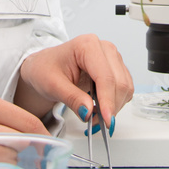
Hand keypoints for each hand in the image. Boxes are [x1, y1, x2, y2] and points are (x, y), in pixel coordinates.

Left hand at [16, 34, 133, 135]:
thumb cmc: (45, 69)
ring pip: (125, 87)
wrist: (44, 67)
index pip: (106, 76)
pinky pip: (124, 89)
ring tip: (94, 116)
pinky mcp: (116, 69)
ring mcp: (112, 58)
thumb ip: (72, 98)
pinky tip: (99, 108)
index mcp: (87, 45)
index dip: (108, 100)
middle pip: (120, 82)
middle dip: (110, 107)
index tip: (106, 120)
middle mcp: (104, 48)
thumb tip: (88, 112)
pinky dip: (115, 103)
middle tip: (96, 123)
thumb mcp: (52, 85)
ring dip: (113, 107)